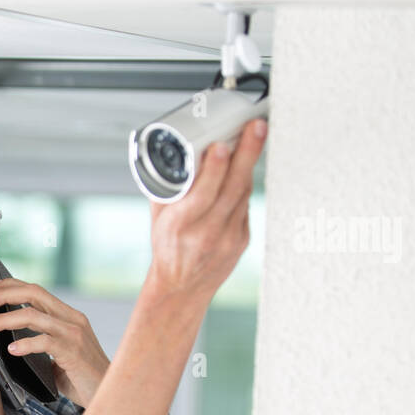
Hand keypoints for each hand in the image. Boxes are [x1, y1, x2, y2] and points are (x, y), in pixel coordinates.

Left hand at [0, 277, 108, 407]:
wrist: (110, 392)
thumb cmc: (81, 376)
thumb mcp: (60, 352)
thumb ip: (41, 341)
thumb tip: (9, 341)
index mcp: (68, 316)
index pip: (37, 290)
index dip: (12, 285)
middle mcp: (72, 319)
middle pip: (33, 294)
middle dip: (3, 295)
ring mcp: (74, 334)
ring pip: (32, 316)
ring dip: (3, 320)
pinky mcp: (74, 352)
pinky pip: (45, 342)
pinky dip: (25, 344)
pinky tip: (11, 349)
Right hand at [148, 118, 267, 301]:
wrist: (183, 286)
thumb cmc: (168, 248)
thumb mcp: (159, 217)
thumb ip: (167, 187)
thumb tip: (176, 153)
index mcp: (179, 226)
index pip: (202, 195)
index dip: (214, 170)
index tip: (221, 146)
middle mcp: (206, 232)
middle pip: (232, 188)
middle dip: (247, 153)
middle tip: (256, 127)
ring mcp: (228, 237)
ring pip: (243, 192)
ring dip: (248, 163)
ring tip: (254, 134)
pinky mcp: (242, 239)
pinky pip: (246, 204)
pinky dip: (244, 184)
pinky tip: (243, 168)